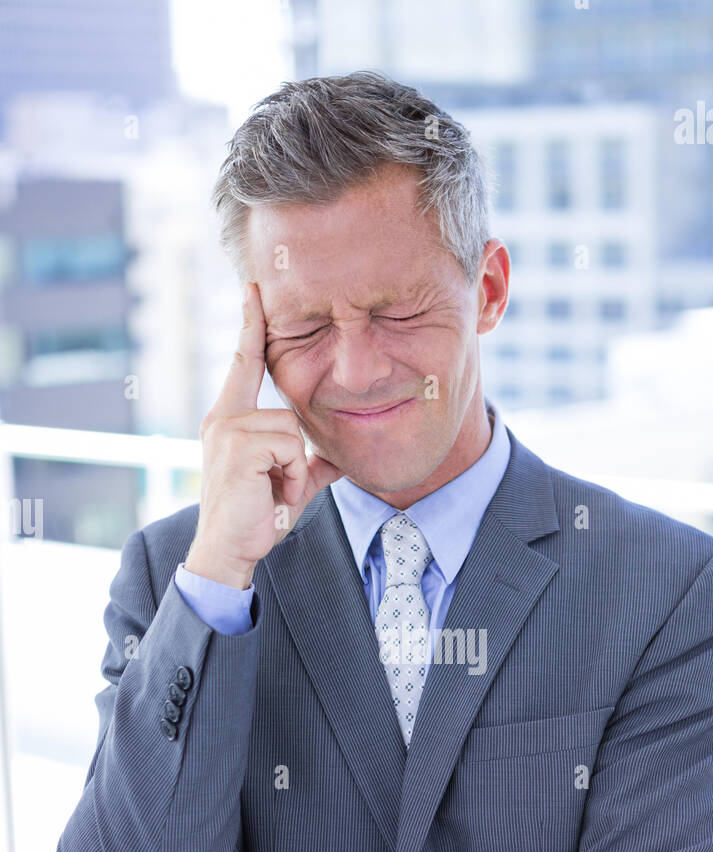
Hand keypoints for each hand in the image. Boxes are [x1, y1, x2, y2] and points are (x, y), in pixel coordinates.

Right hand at [187, 281, 341, 587]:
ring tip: (273, 493)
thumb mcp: (289, 485)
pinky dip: (289, 477)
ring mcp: (227, 429)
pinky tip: (272, 494)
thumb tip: (338, 457)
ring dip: (293, 471)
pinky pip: (288, 446)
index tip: (254, 289)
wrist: (228, 550)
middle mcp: (223, 417)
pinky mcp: (237, 445)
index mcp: (230, 419)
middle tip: (273, 490)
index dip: (251, 325)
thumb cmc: (254, 518)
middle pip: (287, 412)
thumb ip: (310, 464)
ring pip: (291, 430)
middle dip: (291, 458)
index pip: (244, 363)